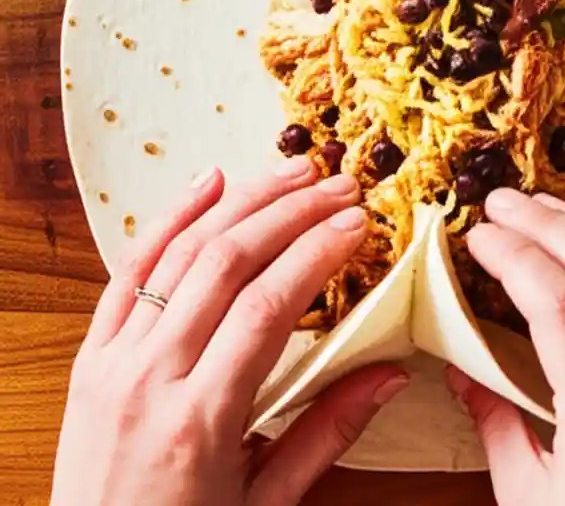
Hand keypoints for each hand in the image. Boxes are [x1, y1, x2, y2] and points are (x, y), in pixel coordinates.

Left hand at [52, 159, 408, 505]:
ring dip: (241, 203)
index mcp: (201, 419)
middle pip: (226, 264)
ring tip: (293, 172)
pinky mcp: (89, 357)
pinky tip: (207, 183)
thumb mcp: (267, 503)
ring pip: (179, 255)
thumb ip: (329, 433)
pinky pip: (127, 273)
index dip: (316, 255)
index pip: (268, 308)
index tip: (358, 224)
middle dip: (290, 214)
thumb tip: (393, 373)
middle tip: (340, 186)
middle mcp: (148, 378)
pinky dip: (167, 220)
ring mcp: (111, 362)